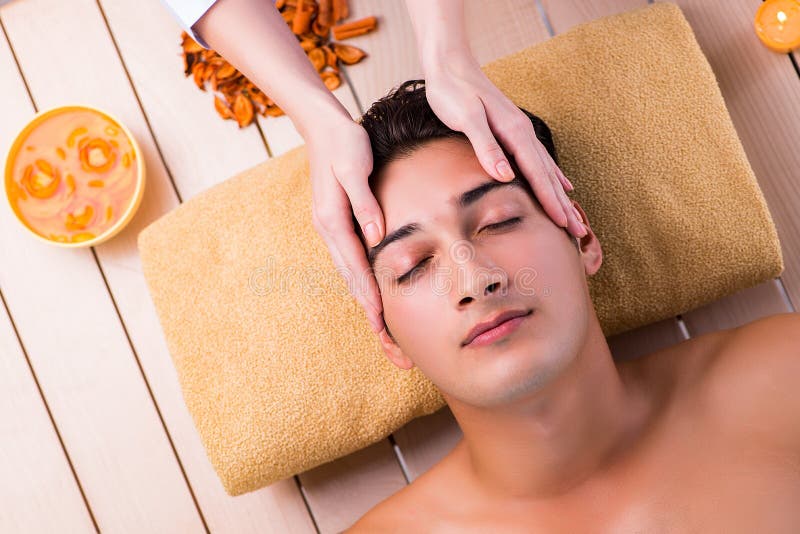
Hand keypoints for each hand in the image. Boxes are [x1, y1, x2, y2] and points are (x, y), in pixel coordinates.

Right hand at [307, 116, 385, 332]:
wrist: (324, 127)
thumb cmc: (344, 143)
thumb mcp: (355, 168)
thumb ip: (365, 204)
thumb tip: (377, 237)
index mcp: (332, 220)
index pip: (355, 268)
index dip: (370, 296)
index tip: (382, 324)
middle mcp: (328, 229)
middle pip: (350, 279)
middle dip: (368, 310)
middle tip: (385, 339)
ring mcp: (330, 228)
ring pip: (349, 273)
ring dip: (364, 300)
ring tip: (380, 326)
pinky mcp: (335, 223)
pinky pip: (349, 260)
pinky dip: (359, 280)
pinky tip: (370, 292)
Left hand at [424, 53, 586, 237]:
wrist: (450, 65)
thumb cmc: (453, 92)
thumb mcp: (466, 118)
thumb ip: (486, 146)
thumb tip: (506, 176)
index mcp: (514, 132)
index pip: (537, 174)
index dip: (550, 200)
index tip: (564, 223)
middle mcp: (522, 133)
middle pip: (548, 176)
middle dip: (563, 204)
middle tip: (579, 232)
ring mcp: (520, 131)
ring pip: (547, 169)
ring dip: (560, 194)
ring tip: (574, 216)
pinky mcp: (512, 130)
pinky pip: (540, 159)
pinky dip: (553, 174)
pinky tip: (563, 183)